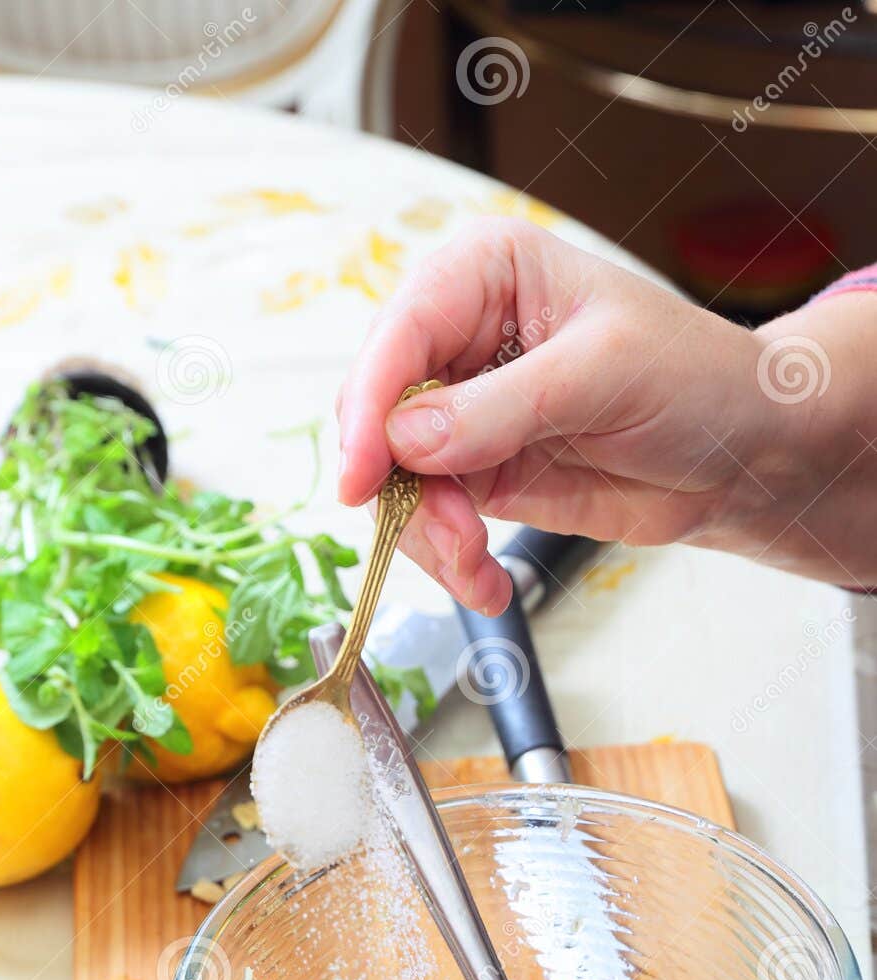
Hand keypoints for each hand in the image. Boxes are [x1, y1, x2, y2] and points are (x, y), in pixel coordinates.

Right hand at [337, 218, 876, 600]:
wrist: (741, 454)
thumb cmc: (694, 378)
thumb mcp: (602, 375)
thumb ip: (498, 409)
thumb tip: (403, 443)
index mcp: (486, 274)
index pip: (401, 333)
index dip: (369, 408)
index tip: (362, 477)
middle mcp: (461, 338)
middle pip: (378, 413)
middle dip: (402, 485)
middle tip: (451, 536)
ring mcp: (463, 413)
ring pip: (394, 479)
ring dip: (427, 535)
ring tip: (477, 565)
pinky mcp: (478, 474)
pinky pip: (430, 520)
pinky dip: (447, 560)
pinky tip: (484, 582)